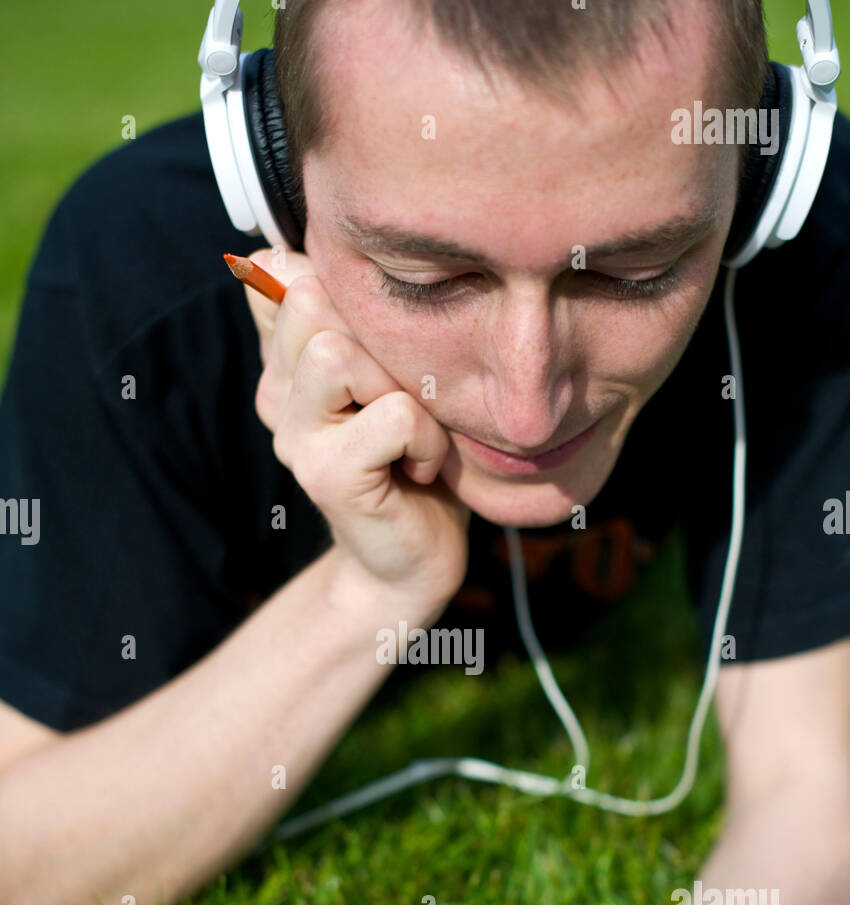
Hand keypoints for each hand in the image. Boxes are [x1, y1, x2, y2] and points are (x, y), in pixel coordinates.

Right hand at [244, 247, 469, 610]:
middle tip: (403, 392)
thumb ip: (353, 321)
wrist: (410, 561)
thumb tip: (294, 249)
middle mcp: (276, 392)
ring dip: (399, 387)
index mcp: (285, 360)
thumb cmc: (413, 458)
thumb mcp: (389, 375)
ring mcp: (293, 436)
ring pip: (338, 354)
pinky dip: (424, 438)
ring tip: (411, 430)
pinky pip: (392, 415)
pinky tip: (420, 466)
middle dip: (379, 336)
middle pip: (311, 301)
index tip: (374, 341)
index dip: (339, 287)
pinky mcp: (325, 476)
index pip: (281, 272)